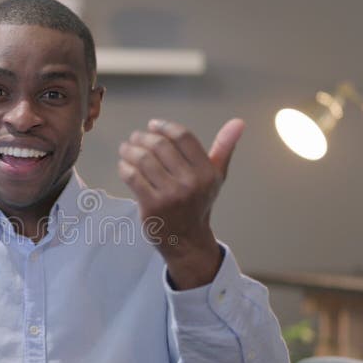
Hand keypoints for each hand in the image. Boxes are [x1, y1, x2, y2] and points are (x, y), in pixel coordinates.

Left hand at [117, 118, 243, 288]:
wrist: (186, 240)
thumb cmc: (198, 204)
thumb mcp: (215, 177)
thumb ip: (224, 148)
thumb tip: (238, 122)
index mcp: (206, 172)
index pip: (183, 137)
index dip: (164, 126)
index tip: (152, 125)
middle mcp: (190, 182)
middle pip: (159, 145)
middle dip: (143, 137)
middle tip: (135, 137)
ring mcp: (170, 195)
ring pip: (143, 159)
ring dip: (130, 150)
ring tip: (126, 148)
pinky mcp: (151, 206)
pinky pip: (132, 177)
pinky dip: (124, 167)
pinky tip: (124, 165)